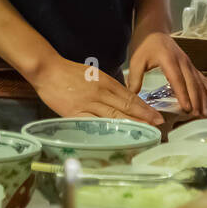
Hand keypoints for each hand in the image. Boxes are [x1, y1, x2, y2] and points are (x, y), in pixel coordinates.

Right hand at [29, 56, 163, 125]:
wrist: (48, 70)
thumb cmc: (69, 72)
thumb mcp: (93, 75)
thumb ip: (107, 88)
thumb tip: (121, 101)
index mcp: (106, 82)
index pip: (129, 97)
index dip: (144, 108)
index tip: (156, 116)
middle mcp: (100, 92)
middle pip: (125, 107)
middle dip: (143, 117)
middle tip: (158, 125)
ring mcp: (88, 103)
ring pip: (113, 116)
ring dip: (130, 125)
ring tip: (144, 133)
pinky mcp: (75, 113)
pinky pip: (94, 124)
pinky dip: (106, 131)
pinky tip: (116, 137)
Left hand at [126, 17, 206, 117]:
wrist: (154, 28)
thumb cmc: (145, 44)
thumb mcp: (136, 60)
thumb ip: (135, 78)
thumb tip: (133, 97)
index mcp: (169, 60)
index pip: (177, 80)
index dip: (183, 95)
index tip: (186, 109)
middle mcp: (182, 61)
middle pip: (191, 83)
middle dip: (196, 100)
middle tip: (198, 116)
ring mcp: (188, 62)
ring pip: (198, 81)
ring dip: (203, 97)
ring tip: (206, 112)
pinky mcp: (190, 64)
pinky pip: (201, 77)